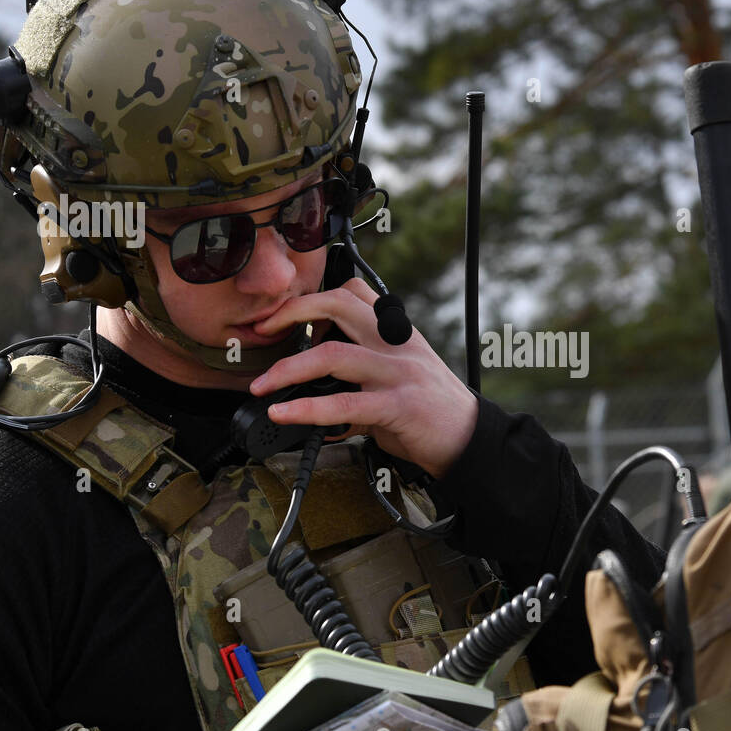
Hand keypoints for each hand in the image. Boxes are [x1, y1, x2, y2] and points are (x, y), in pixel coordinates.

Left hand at [247, 278, 478, 479]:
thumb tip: (310, 392)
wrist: (469, 438)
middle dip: (291, 313)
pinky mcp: (397, 405)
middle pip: (337, 305)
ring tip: (261, 386)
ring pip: (332, 355)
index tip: (285, 315)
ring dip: (286, 369)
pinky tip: (282, 414)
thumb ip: (356, 376)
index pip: (353, 291)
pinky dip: (304, 409)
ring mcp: (397, 372)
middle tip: (263, 331)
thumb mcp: (397, 378)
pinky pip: (342, 404)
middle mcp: (396, 343)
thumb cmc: (430, 410)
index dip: (313, 297)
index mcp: (396, 332)